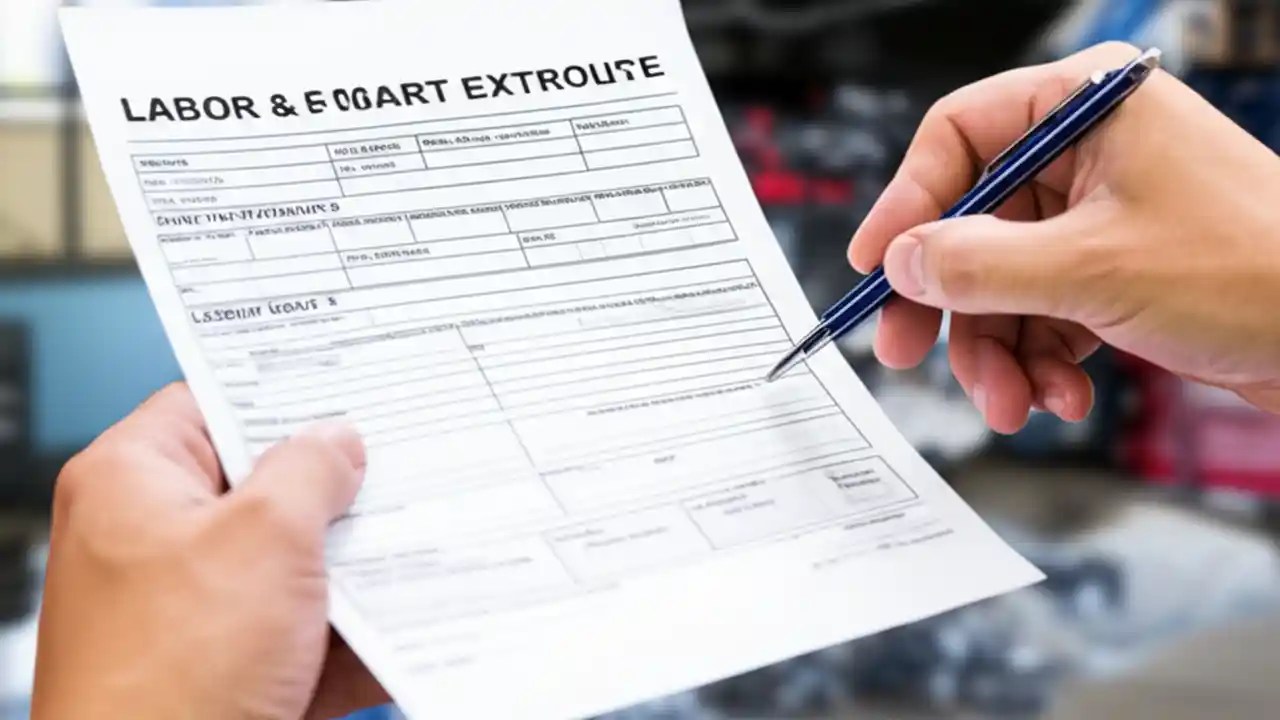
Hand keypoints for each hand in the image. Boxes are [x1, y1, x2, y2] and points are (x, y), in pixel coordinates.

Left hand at [31, 384, 387, 719]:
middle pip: (262, 488)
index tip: (350, 389)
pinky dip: (349, 634)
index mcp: (133, 483)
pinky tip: (405, 625)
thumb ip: (312, 470)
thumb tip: (338, 441)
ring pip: (290, 566)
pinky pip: (300, 633)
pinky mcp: (227, 669)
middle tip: (400, 468)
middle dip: (336, 491)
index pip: (211, 404)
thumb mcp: (266, 538)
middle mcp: (154, 541)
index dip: (283, 393)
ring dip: (354, 568)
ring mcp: (193, 611)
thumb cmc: (173, 674)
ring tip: (418, 546)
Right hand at [849, 42, 1279, 433]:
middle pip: (974, 221)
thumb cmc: (1256, 272)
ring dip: (999, 349)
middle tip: (907, 352)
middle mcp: (1091, 150)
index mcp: (1087, 106)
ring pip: (1005, 278)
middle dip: (951, 303)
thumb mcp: (1091, 270)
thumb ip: (978, 264)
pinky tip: (1059, 397)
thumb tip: (900, 261)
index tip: (875, 267)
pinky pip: (1045, 308)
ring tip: (1012, 403)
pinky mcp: (1119, 266)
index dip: (906, 203)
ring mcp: (1105, 211)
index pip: (958, 135)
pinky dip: (1041, 359)